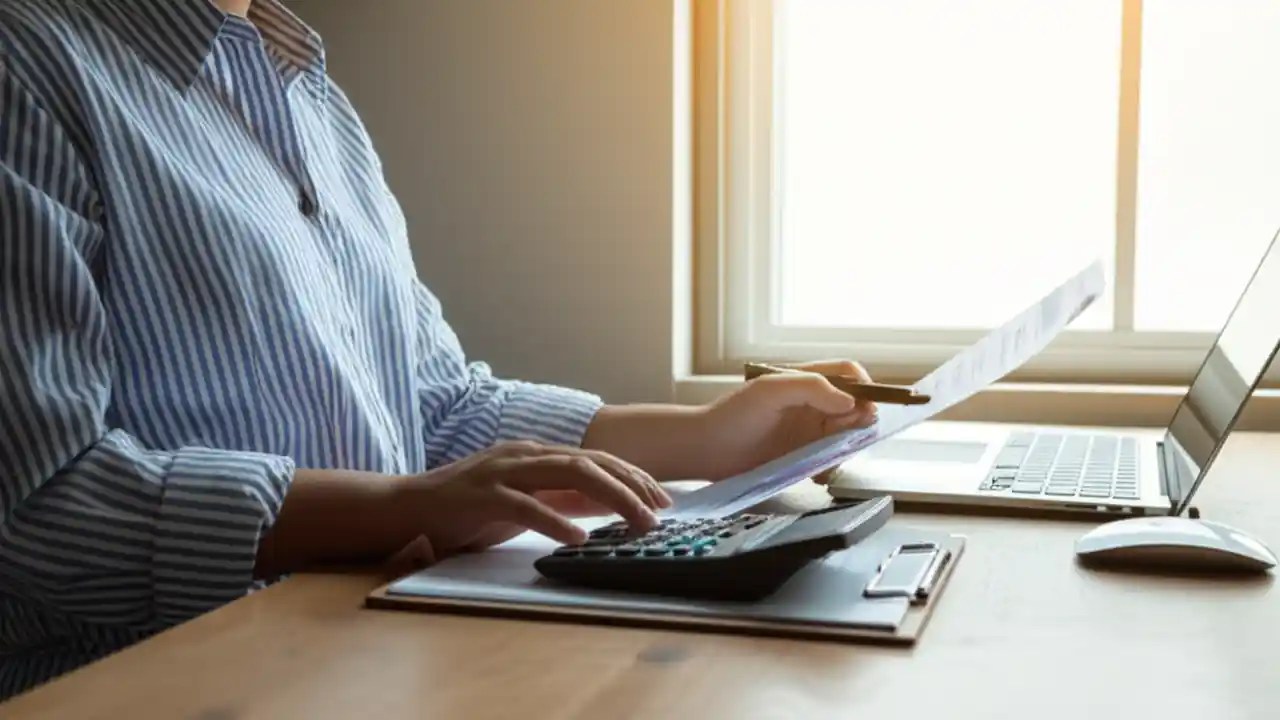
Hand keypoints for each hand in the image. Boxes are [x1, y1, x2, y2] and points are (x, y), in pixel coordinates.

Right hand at [389, 440, 671, 556]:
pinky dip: (555, 520)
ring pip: (568, 474)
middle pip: (590, 462)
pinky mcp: (483, 495)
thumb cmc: (467, 508)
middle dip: (631, 485)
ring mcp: (503, 471)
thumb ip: (559, 499)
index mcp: (535, 453)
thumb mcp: (523, 501)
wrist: (410, 506)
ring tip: (636, 521)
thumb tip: (604, 508)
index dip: (632, 476)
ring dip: (610, 497)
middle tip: (660, 511)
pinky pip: (526, 506)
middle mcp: (524, 454)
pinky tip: (578, 537)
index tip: (661, 498)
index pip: (595, 459)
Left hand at [695, 360, 877, 480]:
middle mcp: (812, 403)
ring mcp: (808, 430)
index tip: (865, 410)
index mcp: (806, 380)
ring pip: (847, 435)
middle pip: (855, 406)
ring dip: (846, 447)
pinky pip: (831, 459)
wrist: (706, 450)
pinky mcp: (803, 456)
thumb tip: (850, 401)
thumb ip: (811, 387)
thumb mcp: (770, 391)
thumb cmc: (733, 415)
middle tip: (841, 438)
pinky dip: (831, 466)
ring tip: (825, 459)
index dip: (865, 388)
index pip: (849, 374)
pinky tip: (815, 473)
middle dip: (858, 422)